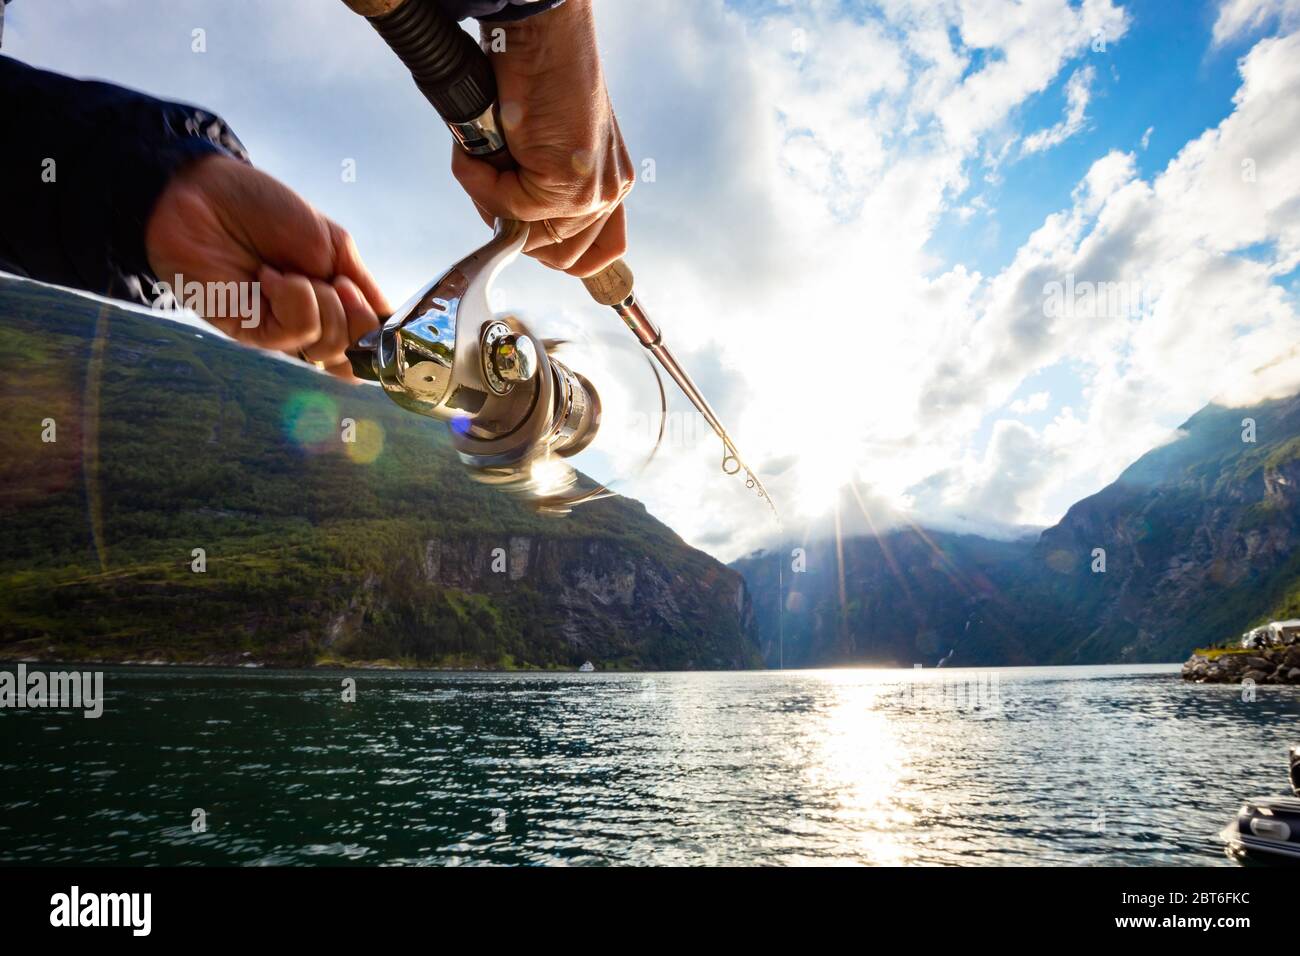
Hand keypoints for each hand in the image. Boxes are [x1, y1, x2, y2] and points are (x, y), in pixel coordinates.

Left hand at [145, 154, 390, 379]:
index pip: (367, 340)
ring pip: (327, 347)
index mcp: (332, 300)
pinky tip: (269, 276)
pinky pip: (294, 333)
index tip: (366, 300)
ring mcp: (279, 329)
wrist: (207, 194)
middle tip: (334, 280)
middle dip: (354, 315)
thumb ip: (362, 285)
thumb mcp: (334, 242)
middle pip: (353, 351)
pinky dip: (293, 300)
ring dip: (321, 304)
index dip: (379, 333)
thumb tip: (391, 322)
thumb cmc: (266, 209)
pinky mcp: (250, 332)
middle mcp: (309, 321)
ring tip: (292, 272)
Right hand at [451, 0, 633, 277]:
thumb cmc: (534, 79)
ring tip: (486, 158)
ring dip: (493, 203)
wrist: (542, 33)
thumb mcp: (543, 147)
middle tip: (490, 179)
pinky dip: (480, 180)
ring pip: (531, 238)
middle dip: (512, 227)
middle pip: (557, 256)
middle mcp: (611, 191)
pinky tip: (482, 143)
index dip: (551, 250)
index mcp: (610, 183)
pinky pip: (509, 209)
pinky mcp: (570, 182)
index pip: (596, 253)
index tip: (520, 233)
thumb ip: (540, 193)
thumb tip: (509, 231)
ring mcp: (594, 191)